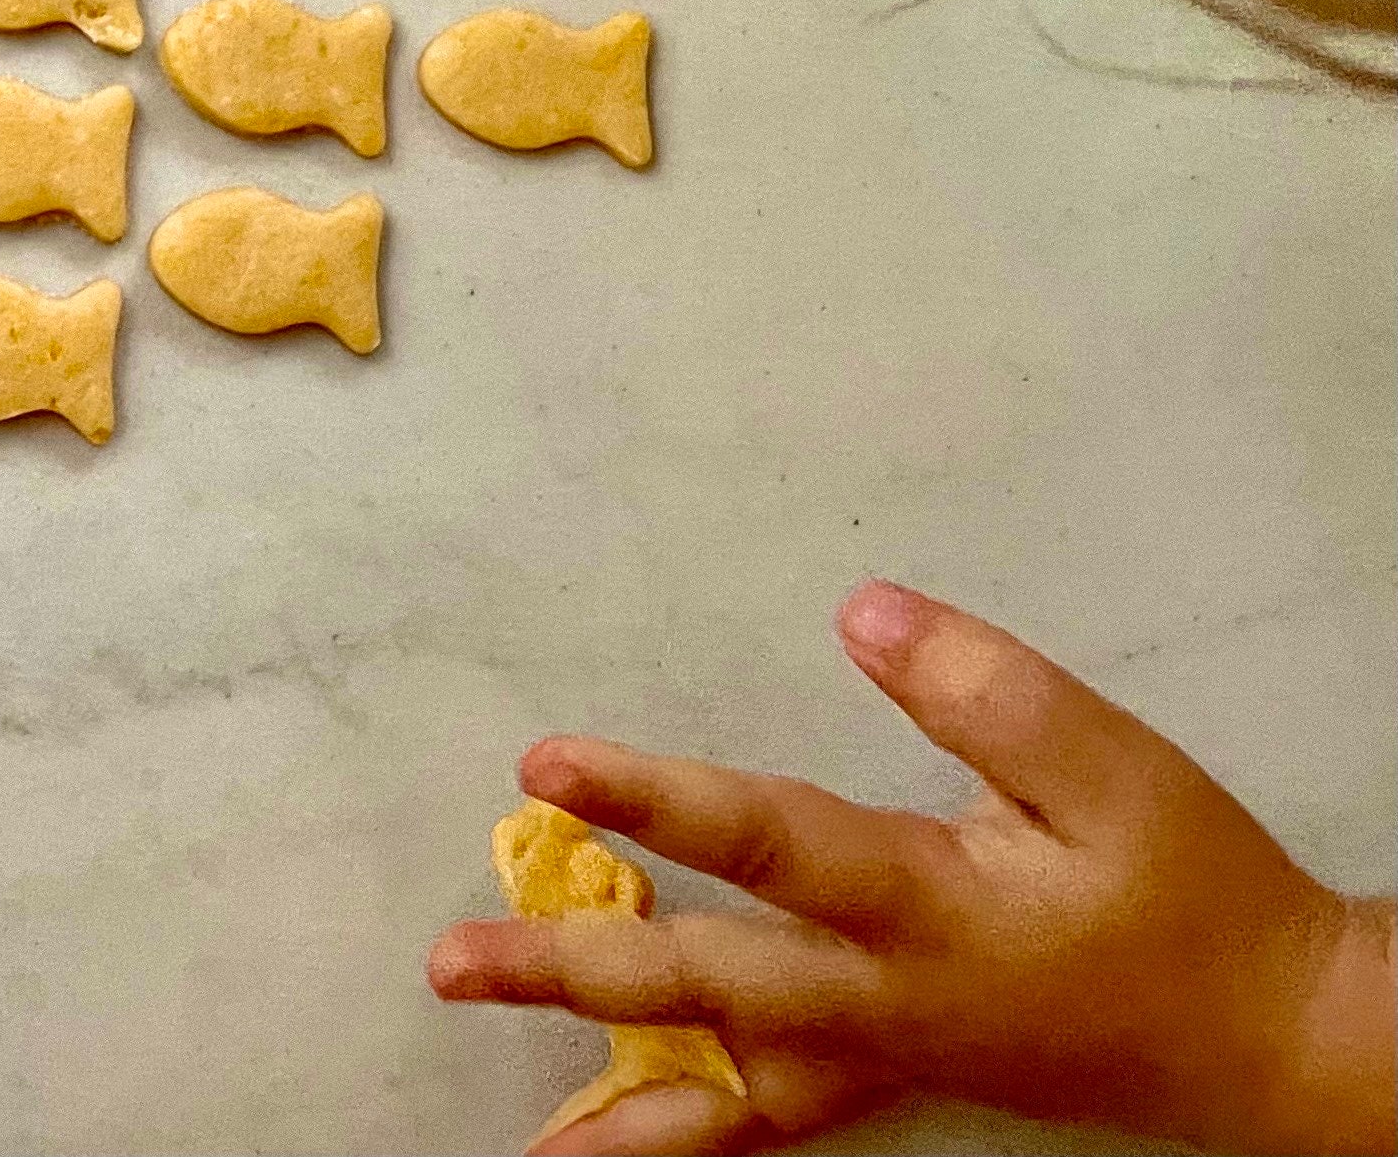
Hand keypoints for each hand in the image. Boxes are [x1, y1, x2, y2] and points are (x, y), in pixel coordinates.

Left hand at [426, 582, 1395, 1156]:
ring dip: (614, 1105)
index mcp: (927, 905)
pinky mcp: (894, 1077)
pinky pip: (771, 1122)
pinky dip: (688, 1142)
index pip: (762, 838)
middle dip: (572, 975)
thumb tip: (862, 614)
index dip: (650, 798)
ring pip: (728, 1091)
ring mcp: (884, 1055)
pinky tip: (608, 1151)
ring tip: (514, 1136)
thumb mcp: (1115, 768)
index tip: (545, 766)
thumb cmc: (1190, 892)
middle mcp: (884, 998)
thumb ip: (985, 689)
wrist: (1269, 1040)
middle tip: (450, 962)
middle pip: (705, 989)